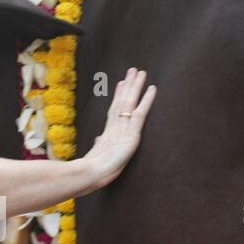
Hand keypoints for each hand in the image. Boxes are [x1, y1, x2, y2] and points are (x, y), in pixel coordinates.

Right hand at [83, 68, 156, 188]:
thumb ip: (99, 146)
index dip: (118, 96)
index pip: (114, 111)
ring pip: (130, 103)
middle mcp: (115, 127)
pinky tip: (152, 88)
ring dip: (135, 86)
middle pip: (122, 102)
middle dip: (128, 86)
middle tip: (132, 70)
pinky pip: (140, 113)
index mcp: (107, 134)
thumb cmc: (92, 171)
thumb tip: (97, 139)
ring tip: (140, 72)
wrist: (91, 174)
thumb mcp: (97, 156)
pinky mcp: (131, 134)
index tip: (121, 83)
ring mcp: (123, 129)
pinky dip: (146, 100)